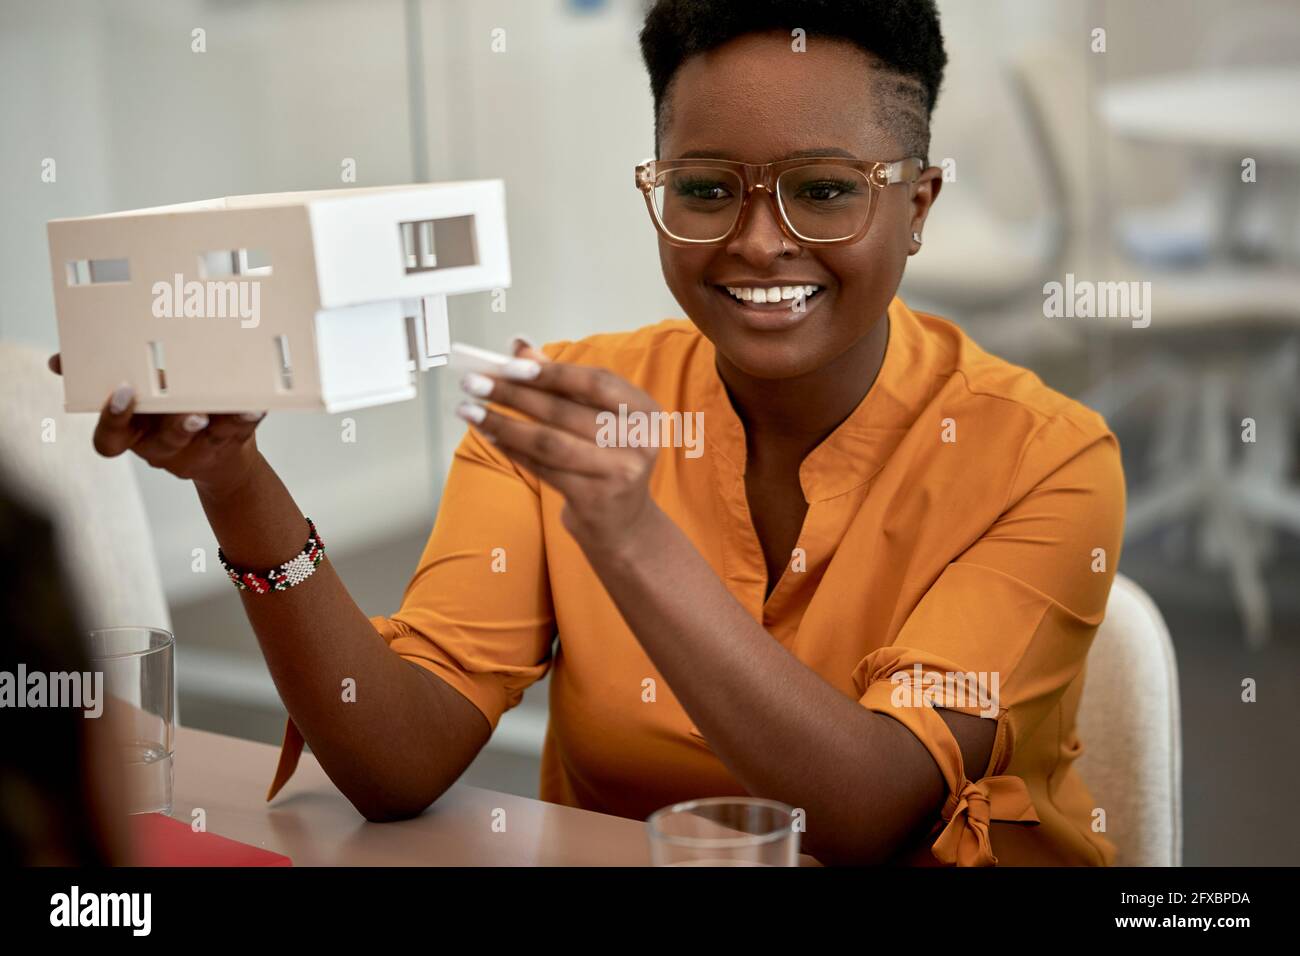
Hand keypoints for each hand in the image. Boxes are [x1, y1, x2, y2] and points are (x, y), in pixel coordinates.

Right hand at [47, 353, 266, 496]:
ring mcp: (197, 450)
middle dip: (174, 427)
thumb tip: (59, 360)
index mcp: (132, 434)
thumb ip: (105, 374)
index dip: (113, 420)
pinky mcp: (229, 446)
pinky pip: (238, 433)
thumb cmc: (169, 414)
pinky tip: (254, 405)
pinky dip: (245, 418)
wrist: (221, 457)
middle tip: (188, 412)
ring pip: (203, 440)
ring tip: (218, 409)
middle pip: (162, 443)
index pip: (109, 441)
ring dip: (212, 423)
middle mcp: (161, 448)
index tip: (122, 392)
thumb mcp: (136, 396)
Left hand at [454, 338, 664, 554]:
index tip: (510, 363)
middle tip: (475, 382)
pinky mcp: (595, 499)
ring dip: (503, 423)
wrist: (623, 523)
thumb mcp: (595, 419)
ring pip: (549, 442)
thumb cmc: (607, 461)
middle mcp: (639, 442)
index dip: (552, 372)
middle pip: (565, 412)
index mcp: (644, 412)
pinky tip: (490, 436)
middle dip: (513, 394)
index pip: (596, 382)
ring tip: (470, 410)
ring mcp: (619, 473)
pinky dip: (512, 451)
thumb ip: (562, 383)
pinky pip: (543, 469)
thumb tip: (520, 348)